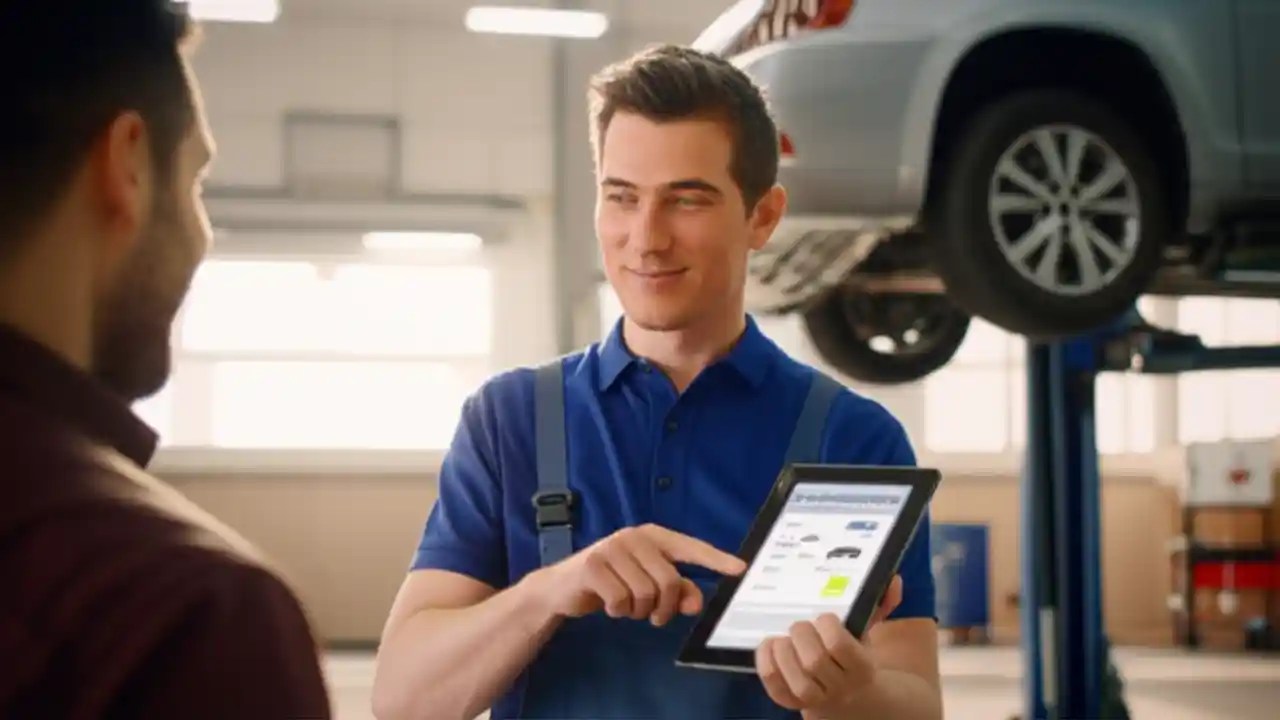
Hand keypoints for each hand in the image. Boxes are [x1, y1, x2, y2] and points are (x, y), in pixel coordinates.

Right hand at [542, 523, 746, 626]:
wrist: (562, 587)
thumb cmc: (612, 582)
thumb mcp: (646, 584)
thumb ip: (676, 591)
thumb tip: (696, 603)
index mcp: (652, 536)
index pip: (690, 547)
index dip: (716, 559)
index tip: (740, 570)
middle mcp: (634, 536)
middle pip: (671, 581)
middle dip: (664, 607)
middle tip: (653, 616)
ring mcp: (612, 548)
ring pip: (647, 594)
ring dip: (638, 611)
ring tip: (626, 606)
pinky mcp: (593, 565)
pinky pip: (621, 600)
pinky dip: (618, 611)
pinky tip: (608, 605)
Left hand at [755, 576, 902, 717]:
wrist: (852, 698)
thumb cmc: (855, 657)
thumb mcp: (868, 634)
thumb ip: (880, 606)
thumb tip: (893, 580)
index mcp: (863, 668)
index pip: (839, 645)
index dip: (826, 626)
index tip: (824, 617)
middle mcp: (841, 688)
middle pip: (814, 661)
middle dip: (801, 635)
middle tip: (800, 625)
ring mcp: (816, 700)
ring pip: (796, 681)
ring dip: (783, 652)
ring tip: (783, 637)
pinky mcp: (793, 704)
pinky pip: (776, 689)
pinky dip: (767, 665)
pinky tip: (769, 646)